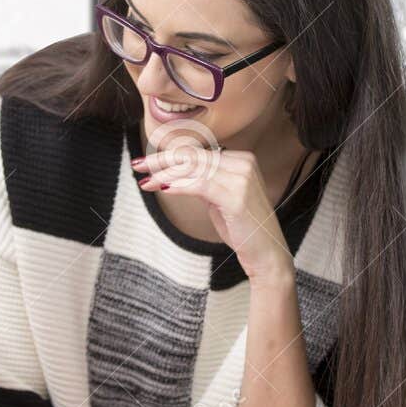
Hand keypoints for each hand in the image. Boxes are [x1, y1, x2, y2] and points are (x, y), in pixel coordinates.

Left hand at [133, 144, 293, 285]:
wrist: (267, 254)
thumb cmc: (243, 228)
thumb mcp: (220, 199)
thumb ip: (204, 183)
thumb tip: (176, 175)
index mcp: (241, 160)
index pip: (198, 152)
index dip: (170, 156)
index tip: (147, 163)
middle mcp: (243, 163)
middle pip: (193, 156)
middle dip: (162, 161)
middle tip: (138, 166)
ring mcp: (241, 178)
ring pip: (194, 169)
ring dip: (165, 175)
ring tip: (145, 182)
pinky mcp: (236, 196)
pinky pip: (199, 185)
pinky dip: (178, 186)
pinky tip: (162, 188)